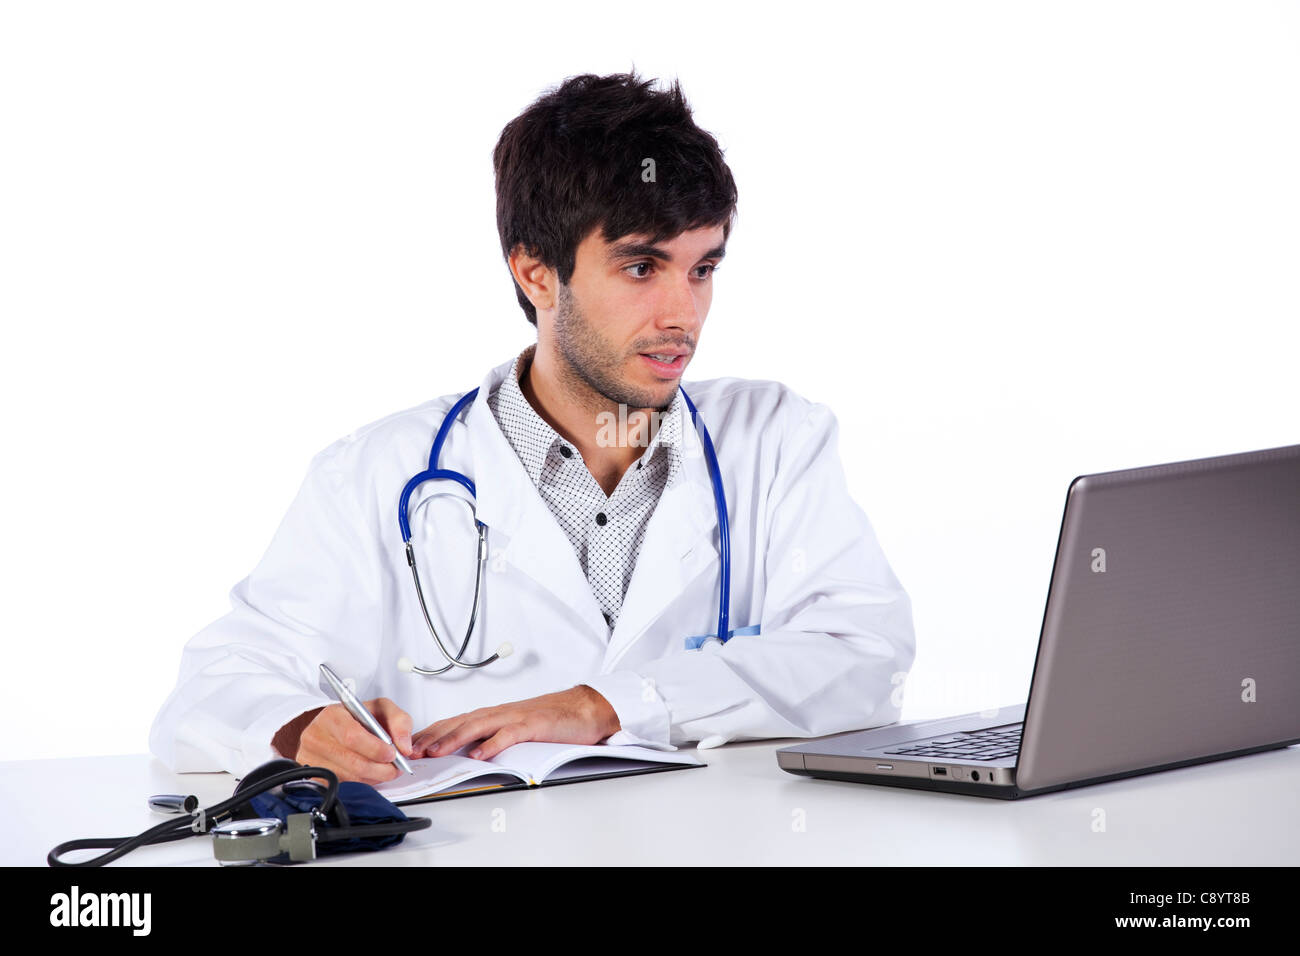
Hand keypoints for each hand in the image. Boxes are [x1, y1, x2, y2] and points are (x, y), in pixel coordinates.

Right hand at [279, 698, 413, 784]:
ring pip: (350, 778)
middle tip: (395, 768)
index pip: (352, 736)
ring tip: (385, 769)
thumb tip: (405, 747)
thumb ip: (399, 721)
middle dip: (381, 769)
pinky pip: (343, 786)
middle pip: (353, 762)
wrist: (329, 725)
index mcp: (332, 716)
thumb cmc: (355, 717)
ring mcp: (311, 759)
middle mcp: (316, 737)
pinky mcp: (313, 776)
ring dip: (374, 777)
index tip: (392, 754)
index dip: (375, 749)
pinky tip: (369, 773)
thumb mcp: (380, 708)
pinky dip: (362, 782)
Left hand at [411, 685, 620, 761]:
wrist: (584, 708)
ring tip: (436, 751)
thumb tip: (467, 751)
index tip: (411, 745)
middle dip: (434, 736)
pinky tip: (479, 753)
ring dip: (454, 738)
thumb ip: (492, 736)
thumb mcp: (516, 727)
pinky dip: (492, 743)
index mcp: (494, 714)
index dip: (431, 733)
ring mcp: (516, 717)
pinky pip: (509, 734)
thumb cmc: (552, 719)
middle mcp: (500, 712)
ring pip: (478, 725)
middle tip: (412, 750)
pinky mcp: (533, 725)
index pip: (455, 721)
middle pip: (460, 722)